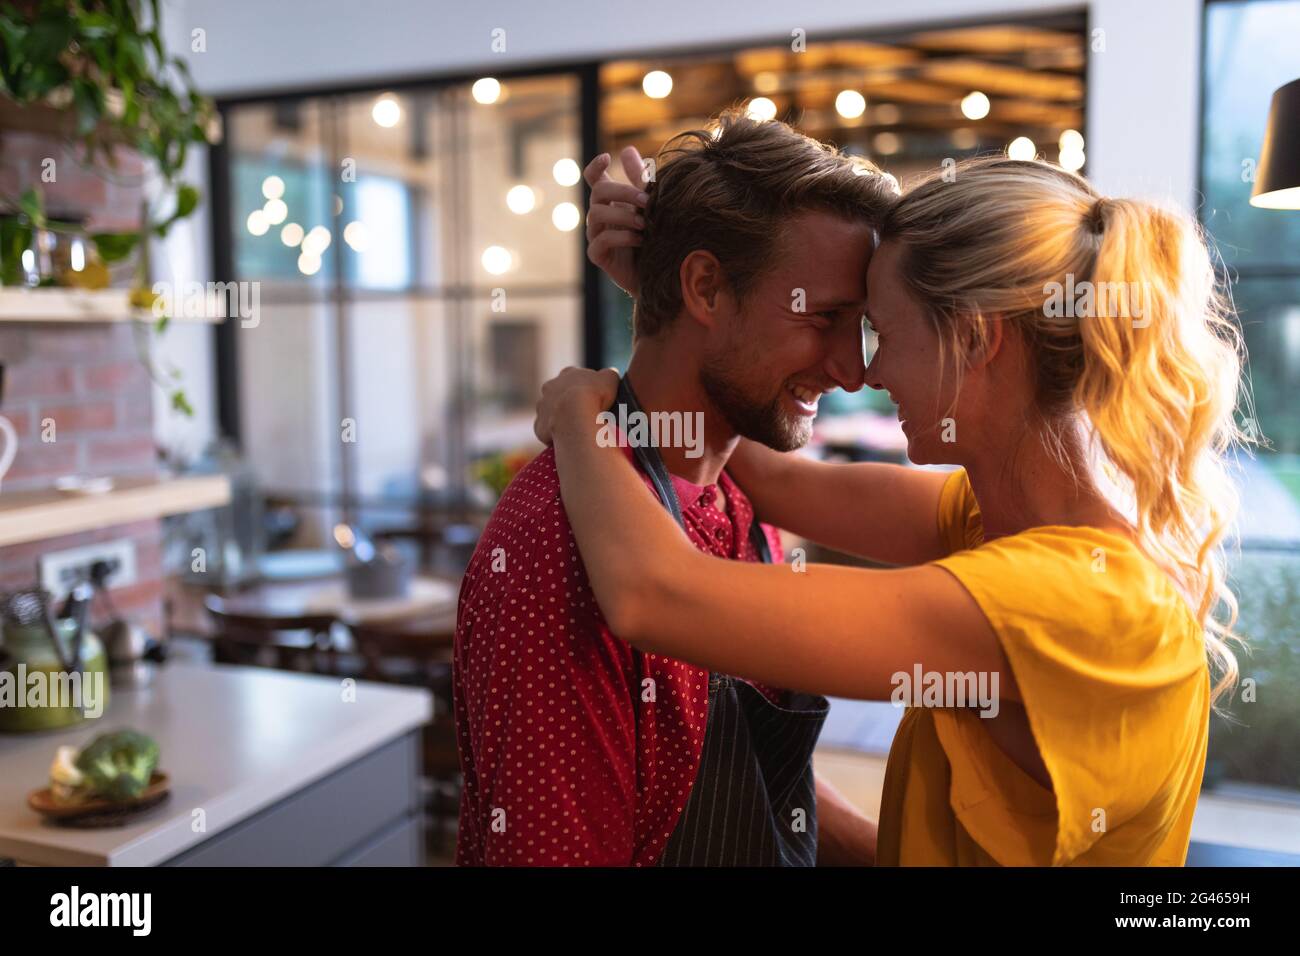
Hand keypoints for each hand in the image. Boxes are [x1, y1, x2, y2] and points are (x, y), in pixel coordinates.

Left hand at [534, 366, 620, 445]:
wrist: (574, 415)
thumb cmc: (594, 394)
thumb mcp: (610, 378)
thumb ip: (608, 375)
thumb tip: (608, 376)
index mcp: (568, 373)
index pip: (576, 378)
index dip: (586, 388)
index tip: (594, 398)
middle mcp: (550, 387)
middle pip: (559, 393)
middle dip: (569, 402)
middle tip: (585, 414)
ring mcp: (542, 406)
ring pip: (550, 412)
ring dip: (561, 418)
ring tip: (577, 428)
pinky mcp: (539, 425)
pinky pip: (547, 431)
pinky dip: (555, 434)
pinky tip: (568, 439)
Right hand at [584, 147, 649, 294]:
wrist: (658, 274)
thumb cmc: (654, 236)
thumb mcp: (650, 206)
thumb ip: (640, 180)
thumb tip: (627, 150)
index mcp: (610, 201)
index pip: (594, 179)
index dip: (595, 167)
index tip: (607, 158)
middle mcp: (599, 215)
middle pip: (599, 191)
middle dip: (623, 192)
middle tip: (647, 200)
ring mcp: (596, 235)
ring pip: (596, 214)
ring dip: (623, 215)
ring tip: (645, 223)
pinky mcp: (598, 255)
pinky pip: (601, 241)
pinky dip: (621, 237)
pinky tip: (639, 239)